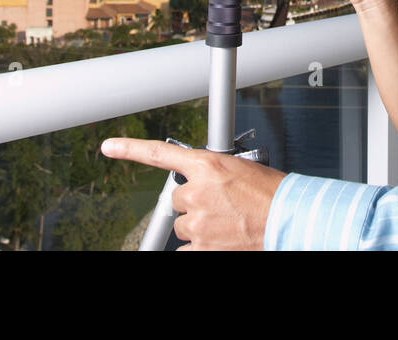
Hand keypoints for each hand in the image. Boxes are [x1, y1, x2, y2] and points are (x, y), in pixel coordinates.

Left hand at [101, 138, 284, 249]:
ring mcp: (197, 221)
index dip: (130, 149)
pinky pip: (187, 250)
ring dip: (200, 225)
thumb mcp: (240, 169)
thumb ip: (212, 173)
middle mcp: (197, 192)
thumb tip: (199, 180)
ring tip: (228, 223)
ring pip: (183, 226)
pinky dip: (201, 247)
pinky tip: (221, 240)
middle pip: (177, 199)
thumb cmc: (271, 193)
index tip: (109, 147)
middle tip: (220, 206)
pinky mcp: (202, 247)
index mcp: (207, 165)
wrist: (289, 219)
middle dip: (194, 203)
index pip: (160, 153)